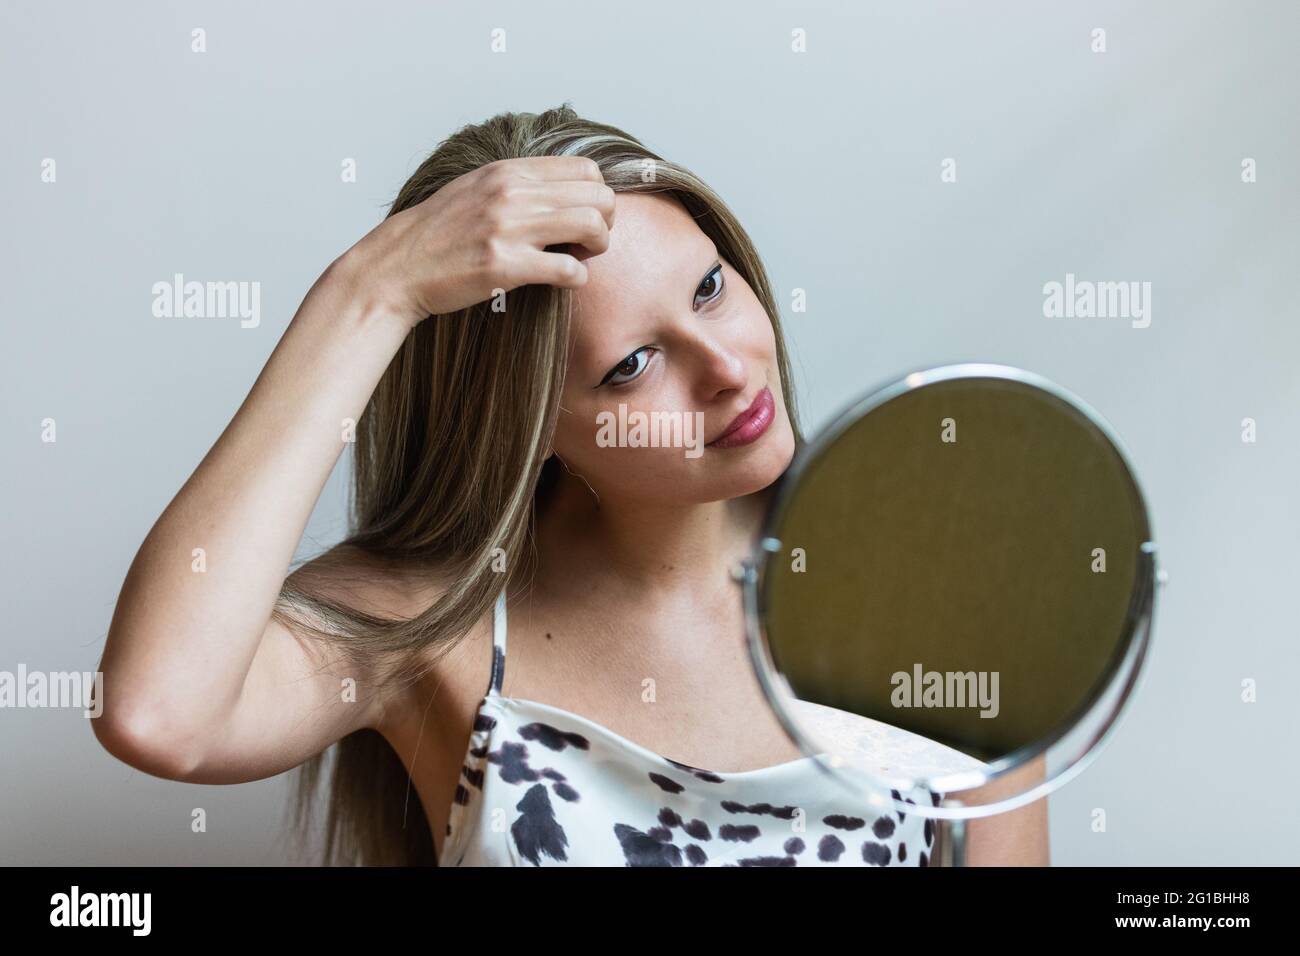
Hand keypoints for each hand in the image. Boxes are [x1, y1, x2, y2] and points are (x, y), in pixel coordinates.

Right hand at [338, 156, 614, 329]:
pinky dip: (576, 278)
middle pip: (598, 196)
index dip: (597, 195)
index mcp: (508, 172)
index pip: (586, 169)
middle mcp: (511, 194)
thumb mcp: (476, 189)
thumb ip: (518, 183)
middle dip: (605, 222)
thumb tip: (564, 188)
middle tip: (589, 241)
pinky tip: (562, 281)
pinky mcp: (504, 267)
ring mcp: (508, 229)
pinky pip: (569, 270)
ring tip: (581, 258)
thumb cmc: (439, 233)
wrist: (397, 267)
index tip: (584, 215)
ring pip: (592, 227)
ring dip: (597, 248)